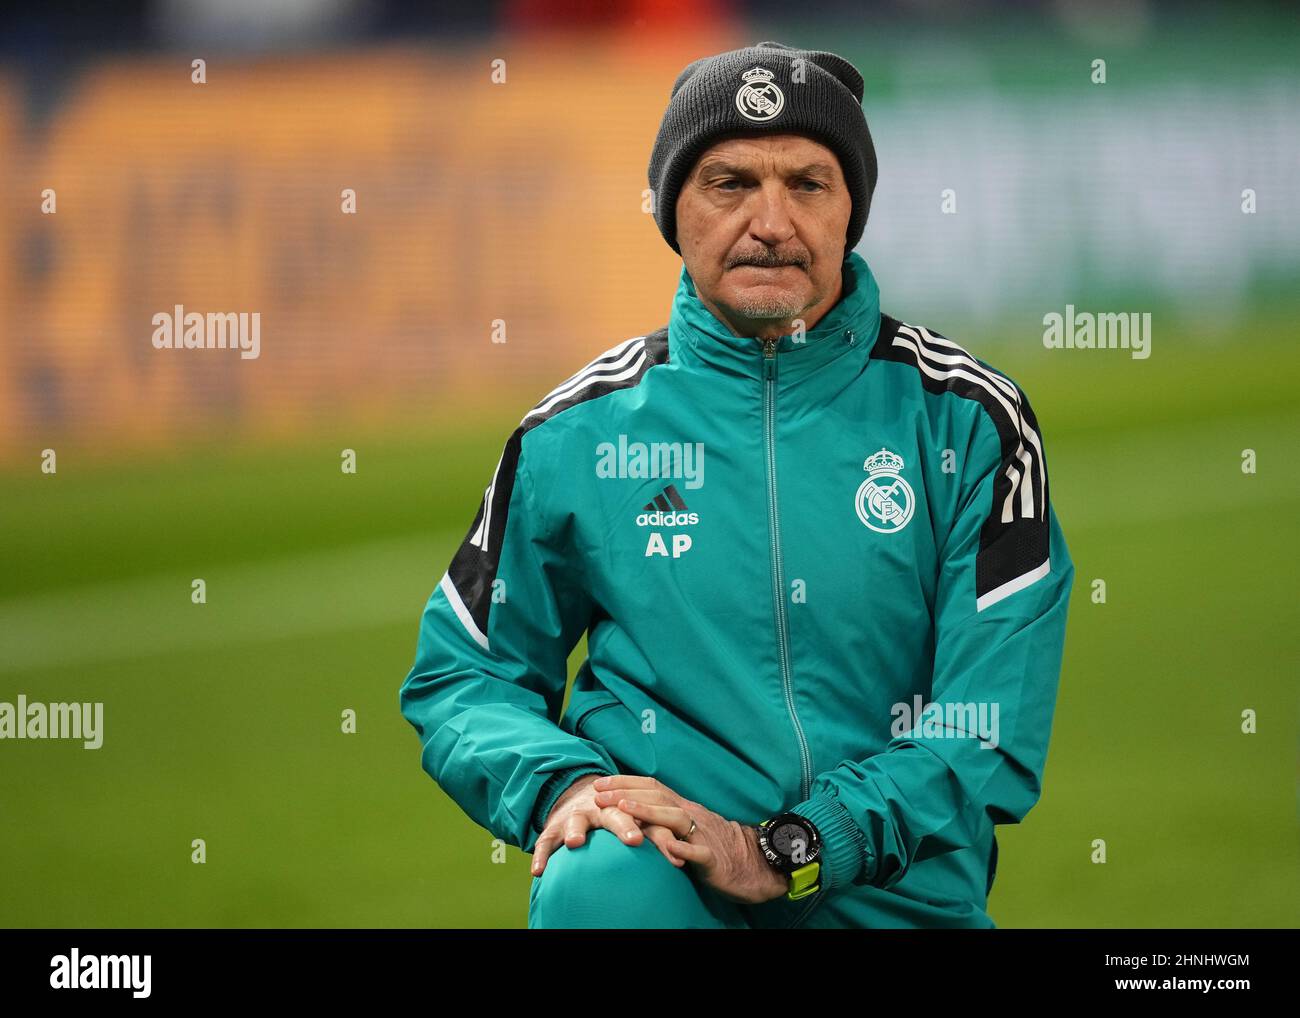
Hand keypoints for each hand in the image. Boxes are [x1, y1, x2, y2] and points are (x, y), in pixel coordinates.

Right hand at [530, 773, 683, 876]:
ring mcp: (576, 817)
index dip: (658, 832)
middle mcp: (601, 809)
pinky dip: (540, 855)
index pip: (646, 820)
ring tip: (577, 842)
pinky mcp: (554, 828)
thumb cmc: (614, 814)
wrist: (577, 796)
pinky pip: (545, 842)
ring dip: (577, 830)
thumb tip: (683, 859)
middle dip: (624, 825)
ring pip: (576, 822)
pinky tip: (538, 871)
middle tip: (635, 839)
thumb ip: (654, 836)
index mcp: (626, 808)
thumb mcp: (632, 820)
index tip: (673, 850)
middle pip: (615, 815)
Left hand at [592, 774, 788, 904]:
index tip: (600, 783)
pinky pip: (697, 852)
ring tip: (625, 809)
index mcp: (683, 807)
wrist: (753, 863)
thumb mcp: (686, 827)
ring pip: (675, 818)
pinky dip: (682, 848)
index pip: (652, 787)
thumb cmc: (714, 845)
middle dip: (626, 793)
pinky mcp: (713, 858)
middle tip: (598, 794)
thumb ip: (664, 819)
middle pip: (657, 797)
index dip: (625, 783)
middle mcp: (691, 815)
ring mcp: (703, 835)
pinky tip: (667, 847)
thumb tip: (630, 812)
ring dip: (648, 812)